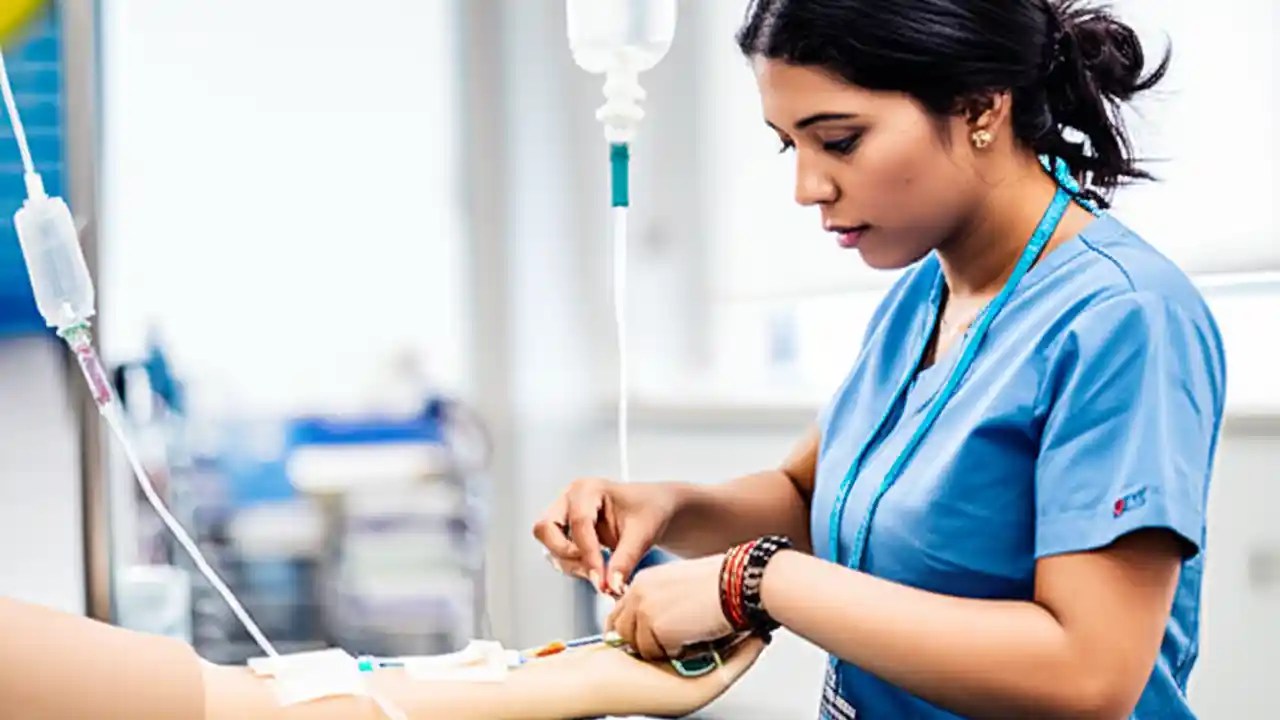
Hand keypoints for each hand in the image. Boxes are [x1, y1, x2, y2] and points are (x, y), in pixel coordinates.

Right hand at [533, 478, 678, 594]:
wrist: (655, 510)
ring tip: (600, 575)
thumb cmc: (650, 510)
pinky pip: (557, 552)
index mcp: (588, 489)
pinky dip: (573, 566)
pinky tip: (595, 571)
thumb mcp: (643, 534)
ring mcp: (565, 515)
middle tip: (593, 572)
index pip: (579, 522)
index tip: (601, 578)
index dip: (588, 554)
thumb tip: (610, 585)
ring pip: (549, 544)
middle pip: (546, 528)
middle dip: (566, 555)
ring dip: (570, 564)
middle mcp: (570, 499)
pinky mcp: (566, 532)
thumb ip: (625, 559)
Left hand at [606, 555, 733, 660]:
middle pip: (622, 631)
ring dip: (659, 650)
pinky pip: (656, 654)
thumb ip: (659, 598)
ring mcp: (644, 611)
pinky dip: (673, 654)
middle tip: (663, 646)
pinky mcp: (656, 628)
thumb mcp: (679, 583)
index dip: (630, 629)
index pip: (619, 612)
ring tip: (684, 641)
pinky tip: (691, 642)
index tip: (640, 639)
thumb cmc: (719, 583)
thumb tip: (654, 617)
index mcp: (643, 581)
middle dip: (640, 642)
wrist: (736, 584)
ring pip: (639, 647)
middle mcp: (638, 593)